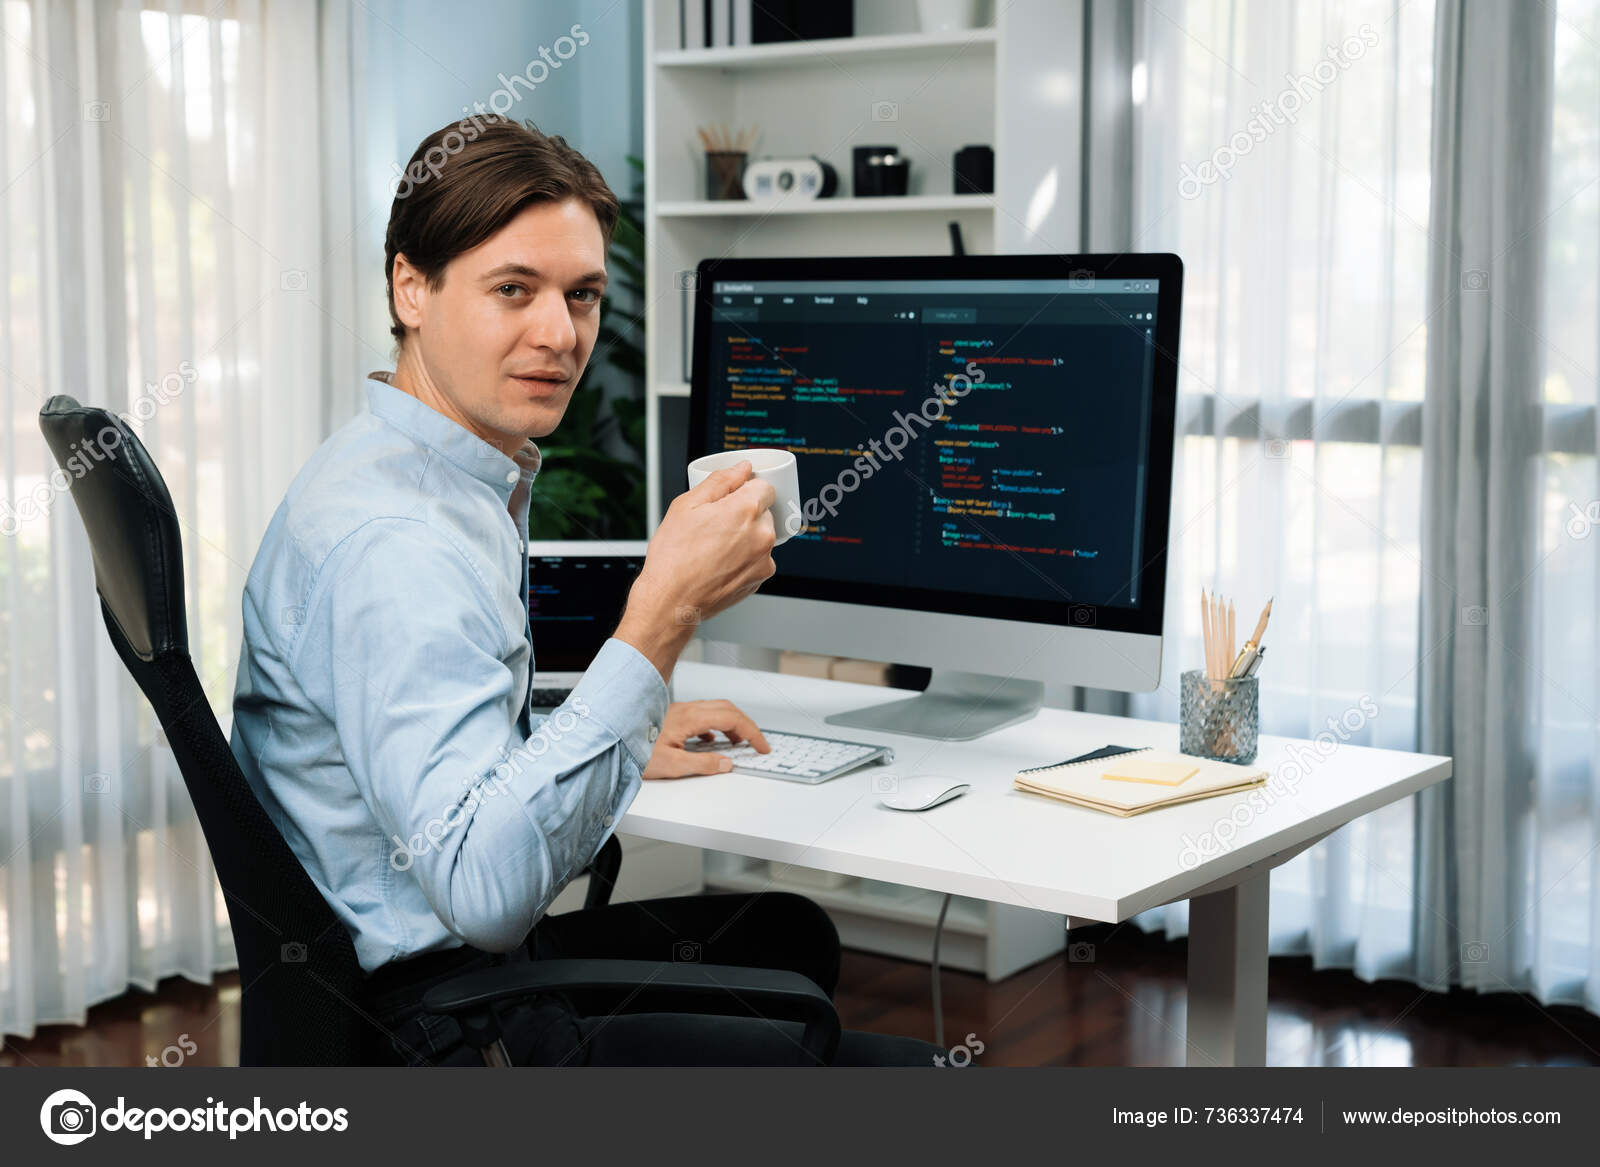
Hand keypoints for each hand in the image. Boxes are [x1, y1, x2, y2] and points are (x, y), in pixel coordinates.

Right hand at [614, 462, 776, 680]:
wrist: (671, 601)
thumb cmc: (674, 557)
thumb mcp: (686, 505)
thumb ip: (720, 481)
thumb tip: (741, 468)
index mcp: (745, 510)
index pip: (764, 486)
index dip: (746, 489)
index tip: (732, 496)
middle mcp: (761, 535)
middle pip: (763, 511)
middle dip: (743, 513)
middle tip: (714, 525)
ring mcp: (763, 559)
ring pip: (760, 536)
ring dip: (744, 536)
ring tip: (714, 547)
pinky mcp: (760, 578)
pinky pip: (757, 558)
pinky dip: (744, 557)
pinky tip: (719, 562)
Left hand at [643, 699, 770, 779]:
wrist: (608, 739)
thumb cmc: (632, 749)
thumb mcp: (671, 765)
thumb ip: (702, 764)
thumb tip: (725, 763)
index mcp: (689, 718)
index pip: (732, 718)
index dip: (752, 731)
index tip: (762, 745)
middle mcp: (685, 710)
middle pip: (727, 709)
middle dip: (746, 725)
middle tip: (755, 744)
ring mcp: (678, 711)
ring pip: (714, 710)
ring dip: (731, 725)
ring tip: (737, 744)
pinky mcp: (671, 717)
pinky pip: (701, 716)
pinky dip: (714, 726)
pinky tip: (709, 741)